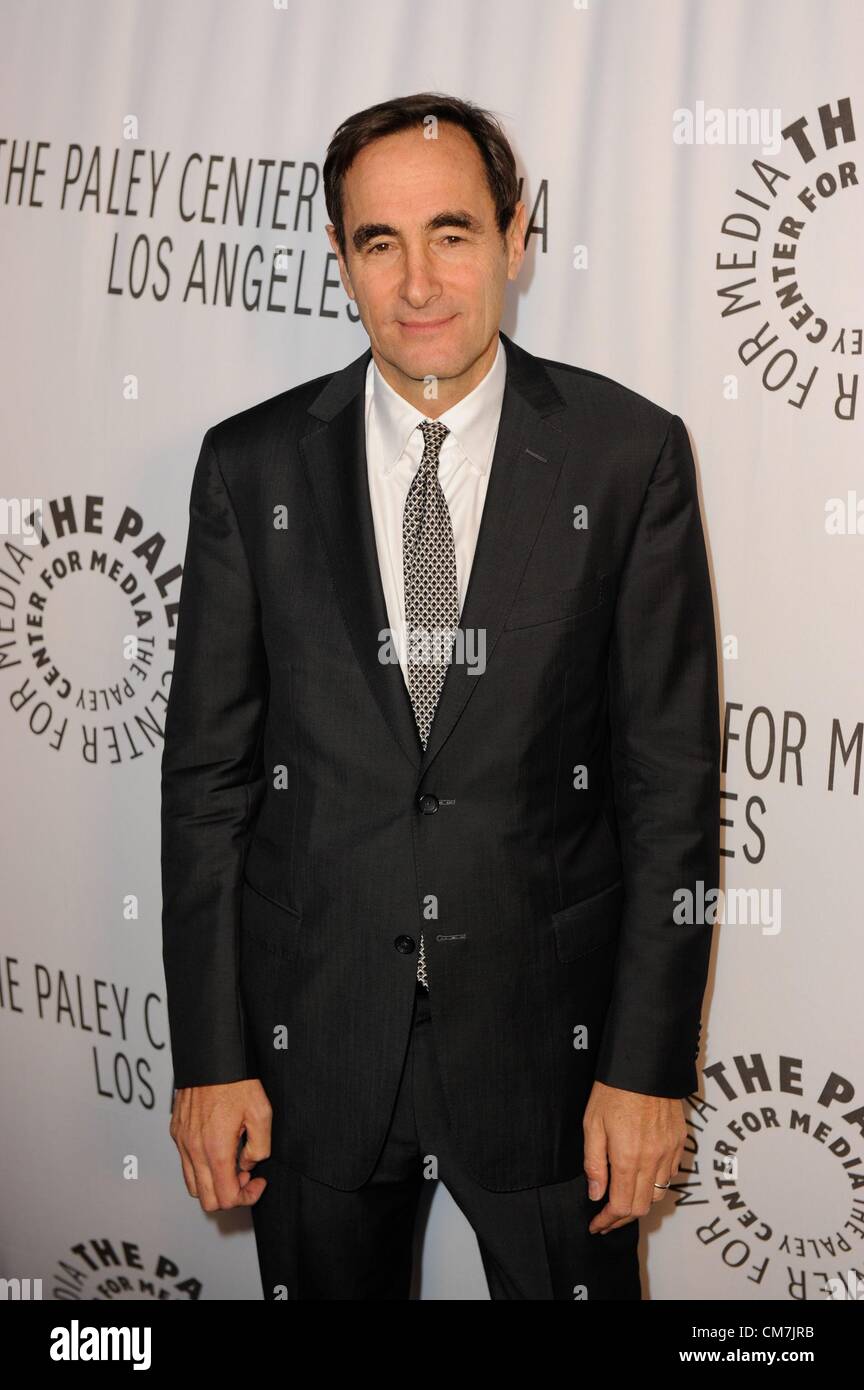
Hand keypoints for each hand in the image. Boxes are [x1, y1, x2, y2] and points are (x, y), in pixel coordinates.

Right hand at [169, 1079, 271, 1211]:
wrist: (211, 1057)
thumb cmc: (235, 1081)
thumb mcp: (261, 1113)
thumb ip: (259, 1148)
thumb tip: (248, 1164)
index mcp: (216, 1149)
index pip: (225, 1198)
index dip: (246, 1196)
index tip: (256, 1182)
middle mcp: (194, 1150)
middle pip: (207, 1200)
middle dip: (229, 1194)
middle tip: (244, 1175)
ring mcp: (182, 1142)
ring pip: (192, 1185)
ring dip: (213, 1183)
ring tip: (231, 1162)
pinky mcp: (176, 1132)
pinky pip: (186, 1163)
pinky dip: (201, 1167)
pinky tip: (217, 1148)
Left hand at [582, 1080, 685, 1233]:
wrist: (645, 1064)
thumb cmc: (614, 1090)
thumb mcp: (592, 1125)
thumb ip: (594, 1163)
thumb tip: (596, 1194)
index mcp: (628, 1158)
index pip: (621, 1206)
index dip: (607, 1221)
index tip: (596, 1224)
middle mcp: (653, 1160)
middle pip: (642, 1207)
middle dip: (622, 1218)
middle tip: (605, 1217)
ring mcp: (669, 1152)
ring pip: (658, 1194)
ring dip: (640, 1201)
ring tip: (622, 1197)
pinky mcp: (679, 1142)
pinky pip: (670, 1174)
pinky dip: (656, 1183)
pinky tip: (642, 1175)